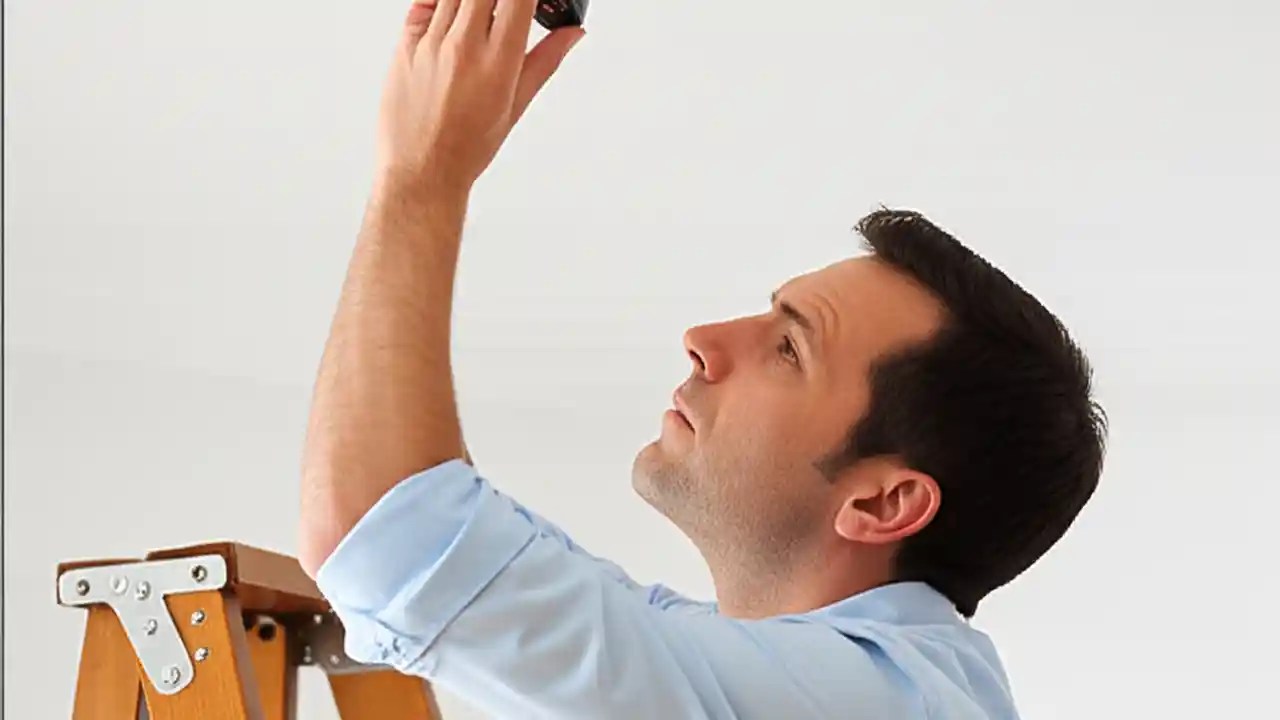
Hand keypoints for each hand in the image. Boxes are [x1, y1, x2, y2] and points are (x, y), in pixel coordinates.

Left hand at [376, 0, 585, 193]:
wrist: (421, 169)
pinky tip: (452, 18)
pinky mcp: (404, 43)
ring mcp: (430, 42)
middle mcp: (462, 46)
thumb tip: (572, 33)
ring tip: (480, 22)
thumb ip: (545, 60)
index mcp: (497, 62)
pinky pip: (425, 4)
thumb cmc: (467, 146)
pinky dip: (442, 4)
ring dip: (473, 2)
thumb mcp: (517, 104)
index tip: (532, 2)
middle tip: (504, 13)